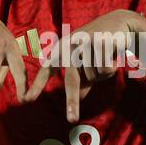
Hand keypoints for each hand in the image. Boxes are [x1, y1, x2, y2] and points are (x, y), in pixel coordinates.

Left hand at [23, 10, 143, 122]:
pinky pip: (105, 70)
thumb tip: (81, 97)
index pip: (46, 71)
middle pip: (71, 81)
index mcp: (61, 51)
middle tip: (72, 120)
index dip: (37, 87)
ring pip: (93, 77)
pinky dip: (111, 67)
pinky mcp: (99, 43)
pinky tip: (112, 55)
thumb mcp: (87, 63)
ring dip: (103, 73)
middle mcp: (69, 46)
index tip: (26, 100)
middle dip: (72, 102)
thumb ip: (83, 80)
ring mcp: (83, 43)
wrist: (119, 23)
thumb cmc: (99, 46)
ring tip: (105, 58)